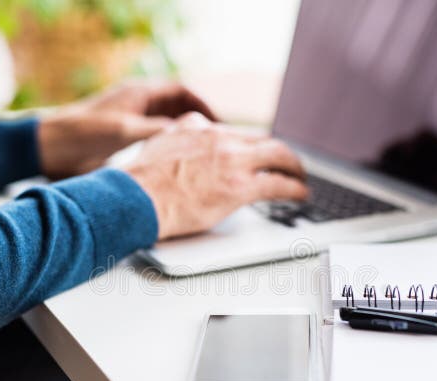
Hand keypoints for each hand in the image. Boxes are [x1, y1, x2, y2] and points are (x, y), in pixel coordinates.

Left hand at [37, 81, 216, 179]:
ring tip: (204, 155)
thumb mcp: (125, 131)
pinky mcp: (126, 139)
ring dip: (187, 137)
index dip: (204, 104)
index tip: (220, 123)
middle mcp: (139, 104)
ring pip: (171, 125)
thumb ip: (158, 131)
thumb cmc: (83, 134)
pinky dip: (172, 148)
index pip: (183, 91)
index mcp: (140, 93)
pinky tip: (179, 164)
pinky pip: (158, 140)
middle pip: (181, 107)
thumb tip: (190, 135)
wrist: (50, 148)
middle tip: (217, 141)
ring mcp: (134, 121)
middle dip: (201, 122)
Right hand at [125, 113, 308, 239]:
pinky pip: (278, 184)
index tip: (258, 152)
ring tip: (301, 177)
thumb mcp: (158, 147)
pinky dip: (295, 187)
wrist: (134, 197)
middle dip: (280, 152)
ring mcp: (231, 160)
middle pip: (262, 140)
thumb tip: (183, 152)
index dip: (252, 145)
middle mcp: (218, 138)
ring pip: (277, 156)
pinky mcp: (239, 186)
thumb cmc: (139, 183)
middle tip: (289, 163)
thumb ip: (178, 142)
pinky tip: (301, 193)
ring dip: (294, 167)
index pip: (235, 132)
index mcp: (197, 127)